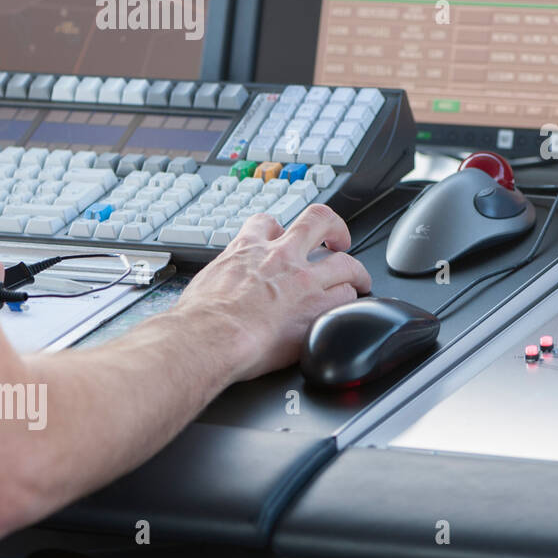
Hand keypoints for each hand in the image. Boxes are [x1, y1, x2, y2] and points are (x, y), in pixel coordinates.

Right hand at [174, 204, 371, 381]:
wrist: (210, 338)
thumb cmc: (199, 320)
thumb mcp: (205, 282)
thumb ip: (225, 278)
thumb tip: (219, 291)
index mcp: (248, 249)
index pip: (267, 222)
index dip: (280, 228)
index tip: (284, 236)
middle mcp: (281, 257)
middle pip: (319, 220)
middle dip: (335, 227)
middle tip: (339, 239)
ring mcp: (304, 280)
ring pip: (346, 262)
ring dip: (355, 272)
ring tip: (358, 280)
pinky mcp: (319, 306)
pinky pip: (347, 298)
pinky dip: (350, 303)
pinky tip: (348, 310)